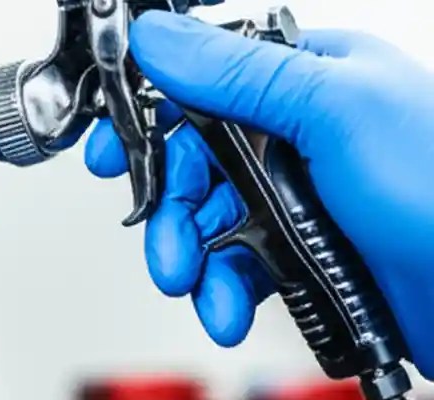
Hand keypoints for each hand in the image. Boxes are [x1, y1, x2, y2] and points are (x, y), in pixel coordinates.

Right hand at [85, 11, 433, 375]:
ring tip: (197, 286)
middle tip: (166, 241)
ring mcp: (304, 197)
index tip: (115, 150)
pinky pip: (238, 268)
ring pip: (210, 222)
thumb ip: (239, 74)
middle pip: (193, 163)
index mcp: (313, 79)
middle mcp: (304, 134)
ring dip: (193, 260)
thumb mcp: (338, 114)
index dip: (150, 118)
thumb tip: (159, 37)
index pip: (202, 83)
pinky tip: (232, 309)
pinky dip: (224, 293)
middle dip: (171, 209)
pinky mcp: (309, 254)